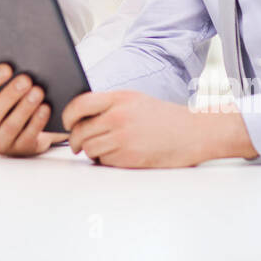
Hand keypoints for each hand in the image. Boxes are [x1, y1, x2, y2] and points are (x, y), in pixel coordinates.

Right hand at [0, 63, 66, 156]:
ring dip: (25, 107)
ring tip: (38, 91)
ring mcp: (0, 143)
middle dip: (11, 94)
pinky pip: (27, 137)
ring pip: (11, 126)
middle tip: (26, 79)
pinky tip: (45, 108)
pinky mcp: (18, 150)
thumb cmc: (6, 100)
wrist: (18, 127)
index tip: (7, 67)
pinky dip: (37, 122)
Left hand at [62, 90, 256, 167]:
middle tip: (77, 144)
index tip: (66, 123)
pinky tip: (117, 155)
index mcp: (119, 99)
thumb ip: (109, 104)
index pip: (79, 105)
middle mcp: (118, 117)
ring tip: (101, 149)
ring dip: (90, 151)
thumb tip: (79, 115)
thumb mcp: (135, 100)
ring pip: (89, 148)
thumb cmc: (164, 117)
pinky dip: (105, 160)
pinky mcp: (129, 158)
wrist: (194, 133)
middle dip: (75, 140)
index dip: (67, 116)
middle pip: (80, 131)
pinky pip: (104, 161)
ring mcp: (123, 139)